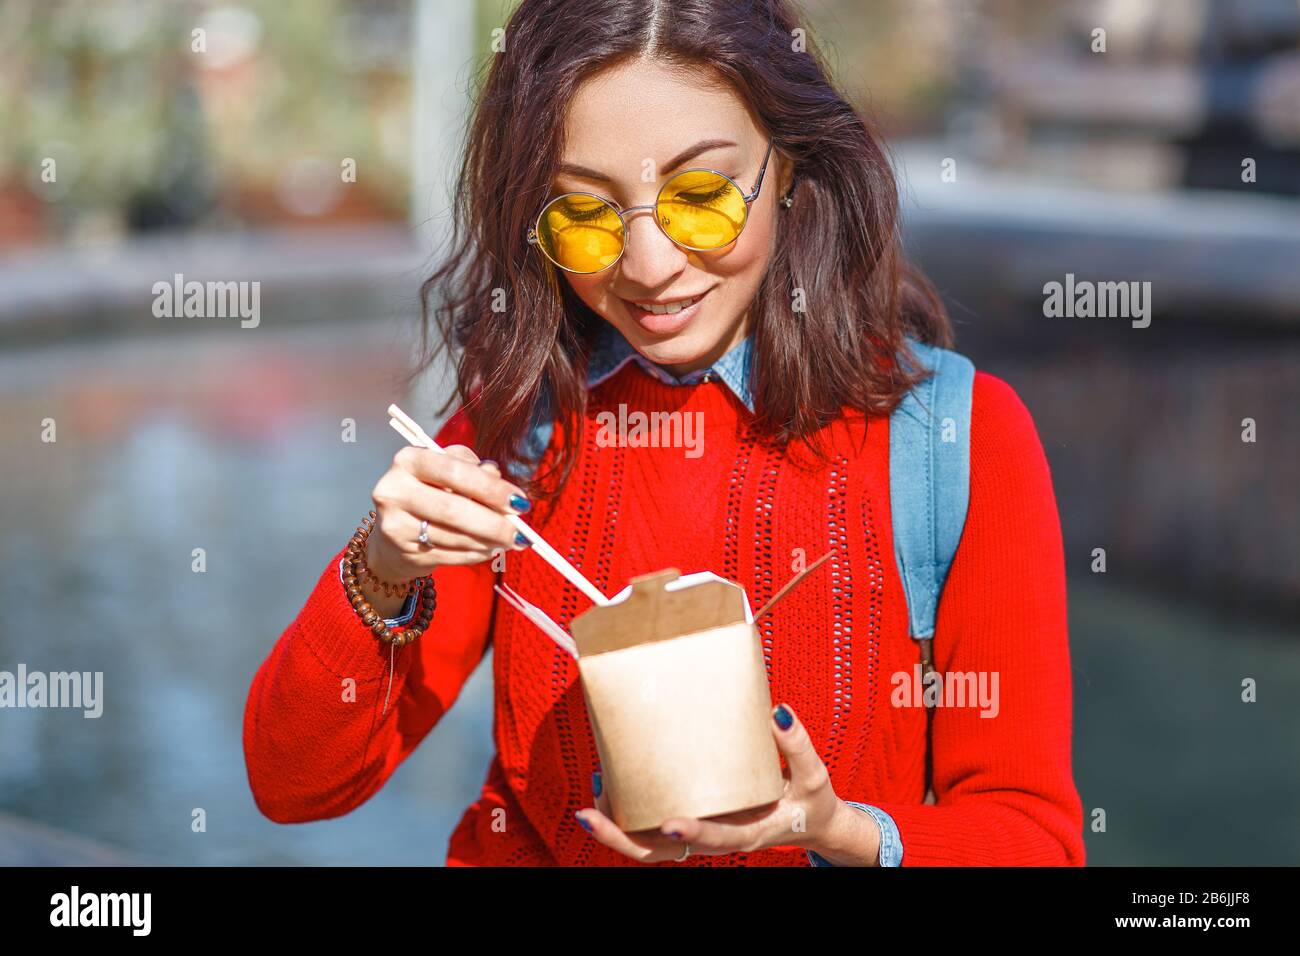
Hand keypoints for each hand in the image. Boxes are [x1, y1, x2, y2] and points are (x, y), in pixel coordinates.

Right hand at [366, 444, 531, 582]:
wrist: (394, 533)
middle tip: (521, 532)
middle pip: (453, 509)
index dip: (490, 488)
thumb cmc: (429, 493)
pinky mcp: (403, 552)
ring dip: (489, 541)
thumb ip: (473, 470)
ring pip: (454, 537)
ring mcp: (395, 524)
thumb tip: (496, 475)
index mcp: (408, 460)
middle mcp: (394, 490)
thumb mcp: (447, 472)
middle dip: (494, 523)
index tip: (519, 501)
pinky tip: (490, 549)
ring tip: (509, 540)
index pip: (454, 471)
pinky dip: (476, 555)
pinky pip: (450, 556)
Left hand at [574, 703, 879, 863]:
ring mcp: (700, 834)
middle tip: (588, 815)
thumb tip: (778, 713)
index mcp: (748, 833)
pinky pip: (653, 827)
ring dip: (616, 828)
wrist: (807, 823)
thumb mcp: (814, 776)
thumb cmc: (809, 801)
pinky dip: (627, 813)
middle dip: (622, 839)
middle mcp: (716, 839)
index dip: (695, 833)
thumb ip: (798, 747)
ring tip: (593, 793)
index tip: (671, 822)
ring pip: (649, 844)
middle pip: (661, 852)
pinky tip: (610, 784)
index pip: (718, 840)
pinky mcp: (692, 821)